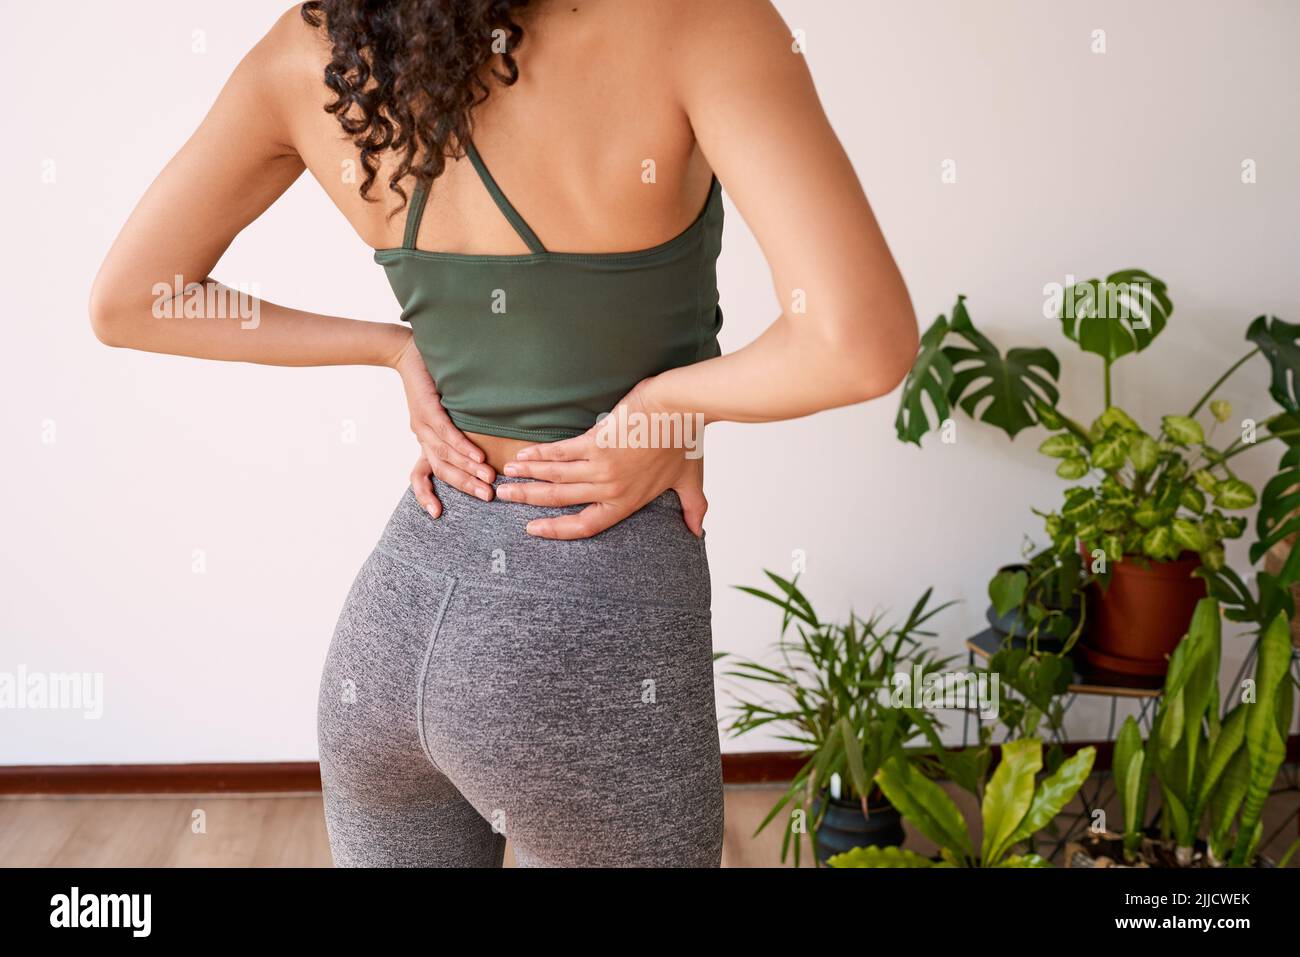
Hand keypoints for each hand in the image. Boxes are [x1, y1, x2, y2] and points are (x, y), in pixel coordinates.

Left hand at [392, 334, 494, 516]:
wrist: (408, 352)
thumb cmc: (431, 381)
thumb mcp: (444, 411)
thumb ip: (458, 430)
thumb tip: (485, 446)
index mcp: (425, 440)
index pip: (422, 474)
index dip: (426, 495)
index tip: (436, 514)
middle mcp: (421, 436)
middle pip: (442, 470)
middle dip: (465, 485)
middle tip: (487, 497)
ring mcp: (423, 424)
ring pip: (446, 455)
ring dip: (468, 470)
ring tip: (488, 480)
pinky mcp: (428, 408)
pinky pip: (447, 433)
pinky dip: (463, 447)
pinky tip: (478, 457)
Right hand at [496, 379, 706, 539]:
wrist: (679, 409)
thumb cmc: (685, 441)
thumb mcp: (690, 481)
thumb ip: (693, 507)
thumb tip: (698, 531)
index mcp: (627, 501)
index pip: (585, 525)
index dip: (557, 530)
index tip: (533, 529)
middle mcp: (610, 489)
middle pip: (560, 500)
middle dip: (528, 500)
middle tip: (503, 497)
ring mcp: (601, 466)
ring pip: (554, 478)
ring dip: (527, 477)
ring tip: (506, 477)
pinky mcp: (596, 442)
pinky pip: (559, 453)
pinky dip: (539, 456)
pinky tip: (523, 456)